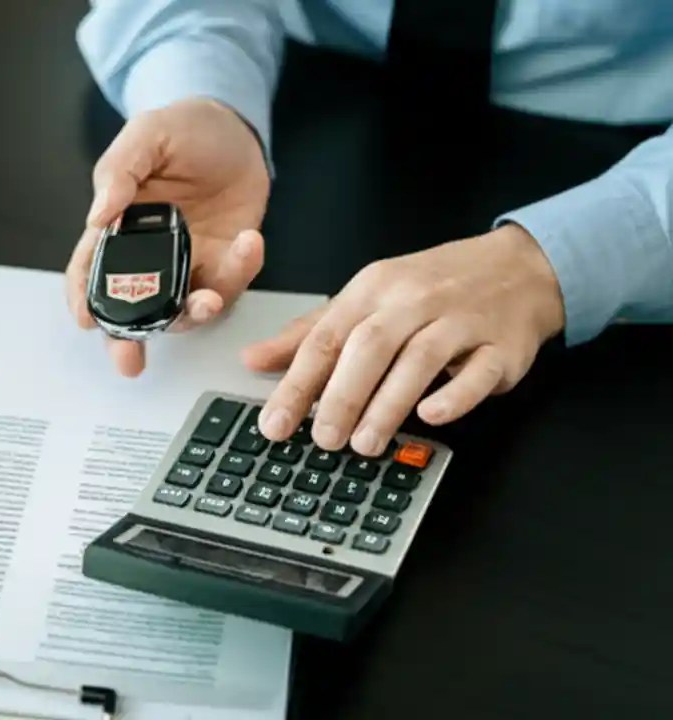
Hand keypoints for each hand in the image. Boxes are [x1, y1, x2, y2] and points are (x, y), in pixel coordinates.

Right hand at [65, 97, 269, 376]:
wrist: (234, 127)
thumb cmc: (181, 129)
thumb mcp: (145, 136)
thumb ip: (120, 172)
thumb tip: (100, 213)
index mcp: (116, 227)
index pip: (89, 270)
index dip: (83, 299)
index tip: (87, 320)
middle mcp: (149, 255)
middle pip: (131, 308)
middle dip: (127, 339)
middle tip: (130, 360)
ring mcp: (189, 263)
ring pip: (184, 307)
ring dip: (195, 312)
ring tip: (209, 298)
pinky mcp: (226, 262)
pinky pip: (231, 282)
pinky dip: (242, 271)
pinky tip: (250, 241)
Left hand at [241, 224, 565, 454]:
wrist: (520, 265)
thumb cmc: (433, 287)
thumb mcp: (365, 299)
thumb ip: (310, 333)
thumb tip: (252, 360)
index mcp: (373, 290)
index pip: (326, 338)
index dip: (297, 383)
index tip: (275, 425)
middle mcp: (414, 300)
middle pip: (370, 346)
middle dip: (342, 396)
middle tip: (325, 440)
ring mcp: (462, 321)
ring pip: (420, 359)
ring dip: (389, 404)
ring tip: (365, 444)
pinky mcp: (502, 345)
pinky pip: (480, 370)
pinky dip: (455, 395)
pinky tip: (431, 416)